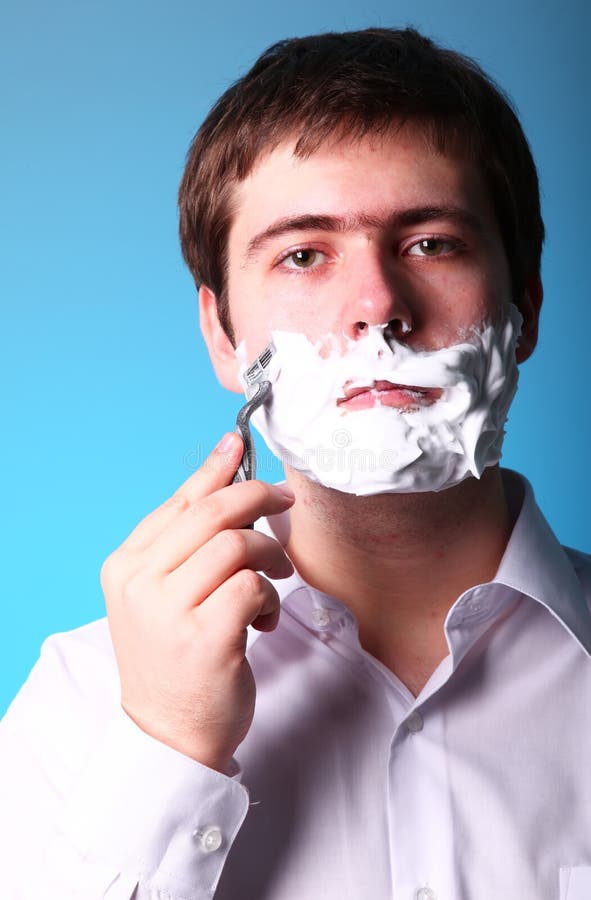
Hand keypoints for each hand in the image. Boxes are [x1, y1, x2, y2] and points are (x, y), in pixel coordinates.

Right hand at [100, 433, 294, 773]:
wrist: (168, 736)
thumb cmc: (175, 660)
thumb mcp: (164, 597)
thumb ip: (188, 547)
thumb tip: (229, 484)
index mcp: (125, 565)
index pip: (178, 501)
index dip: (215, 469)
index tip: (239, 443)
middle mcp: (139, 582)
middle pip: (212, 513)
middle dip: (257, 498)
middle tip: (285, 501)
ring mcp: (168, 611)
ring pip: (236, 545)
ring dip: (269, 556)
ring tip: (275, 579)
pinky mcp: (204, 638)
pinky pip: (252, 586)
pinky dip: (269, 597)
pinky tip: (263, 620)